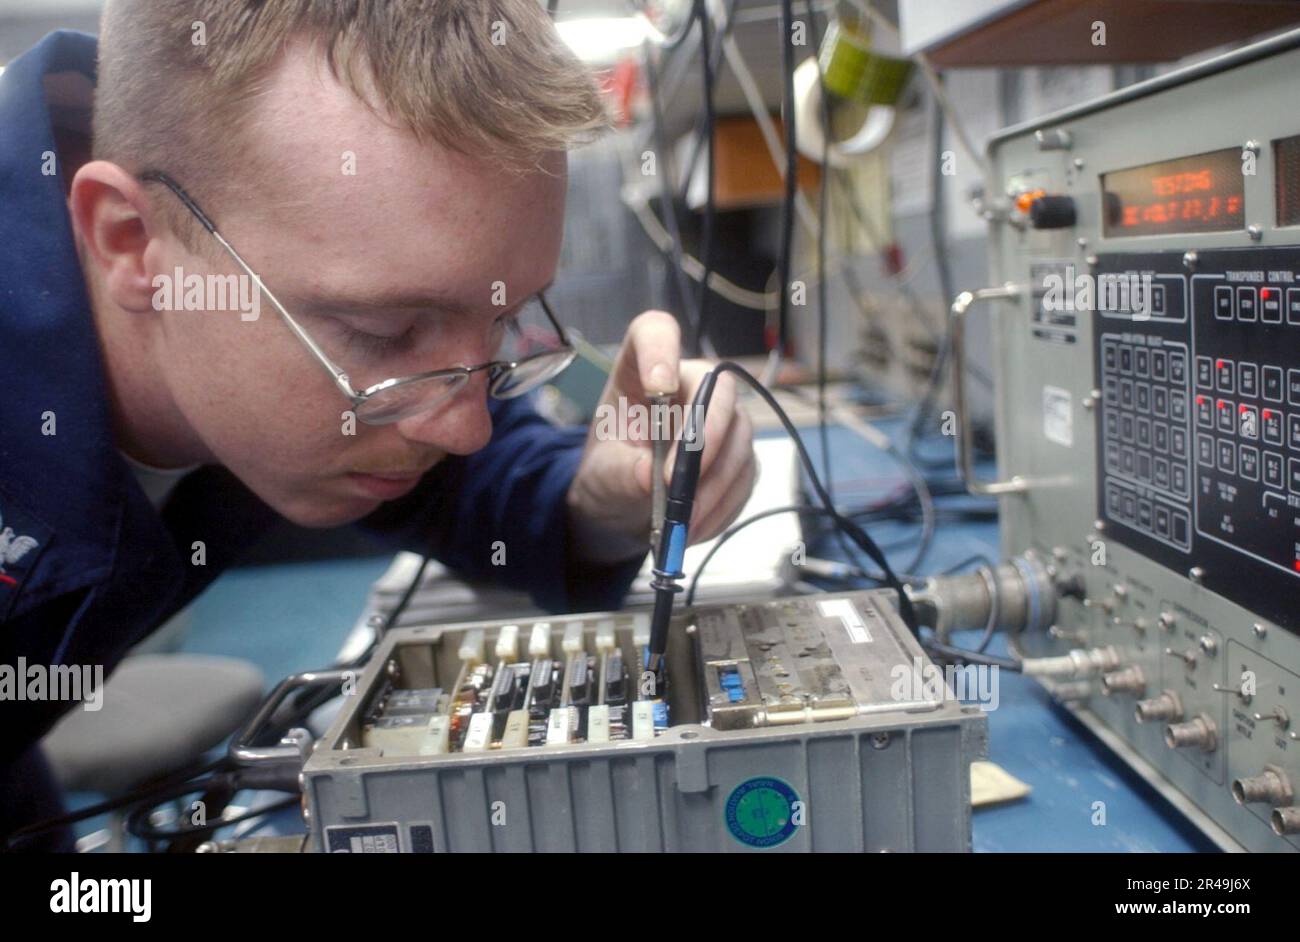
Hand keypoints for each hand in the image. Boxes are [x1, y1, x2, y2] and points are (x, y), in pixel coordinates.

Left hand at [566, 311, 755, 564]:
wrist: (624, 506)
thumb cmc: (610, 473)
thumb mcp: (602, 475)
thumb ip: (621, 473)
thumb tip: (650, 478)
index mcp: (642, 371)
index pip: (656, 331)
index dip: (662, 349)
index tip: (658, 386)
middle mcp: (688, 385)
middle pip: (717, 390)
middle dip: (705, 440)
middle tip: (678, 485)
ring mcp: (722, 419)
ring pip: (740, 439)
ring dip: (714, 486)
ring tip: (683, 524)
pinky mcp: (740, 457)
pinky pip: (745, 477)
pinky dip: (723, 507)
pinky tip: (696, 529)